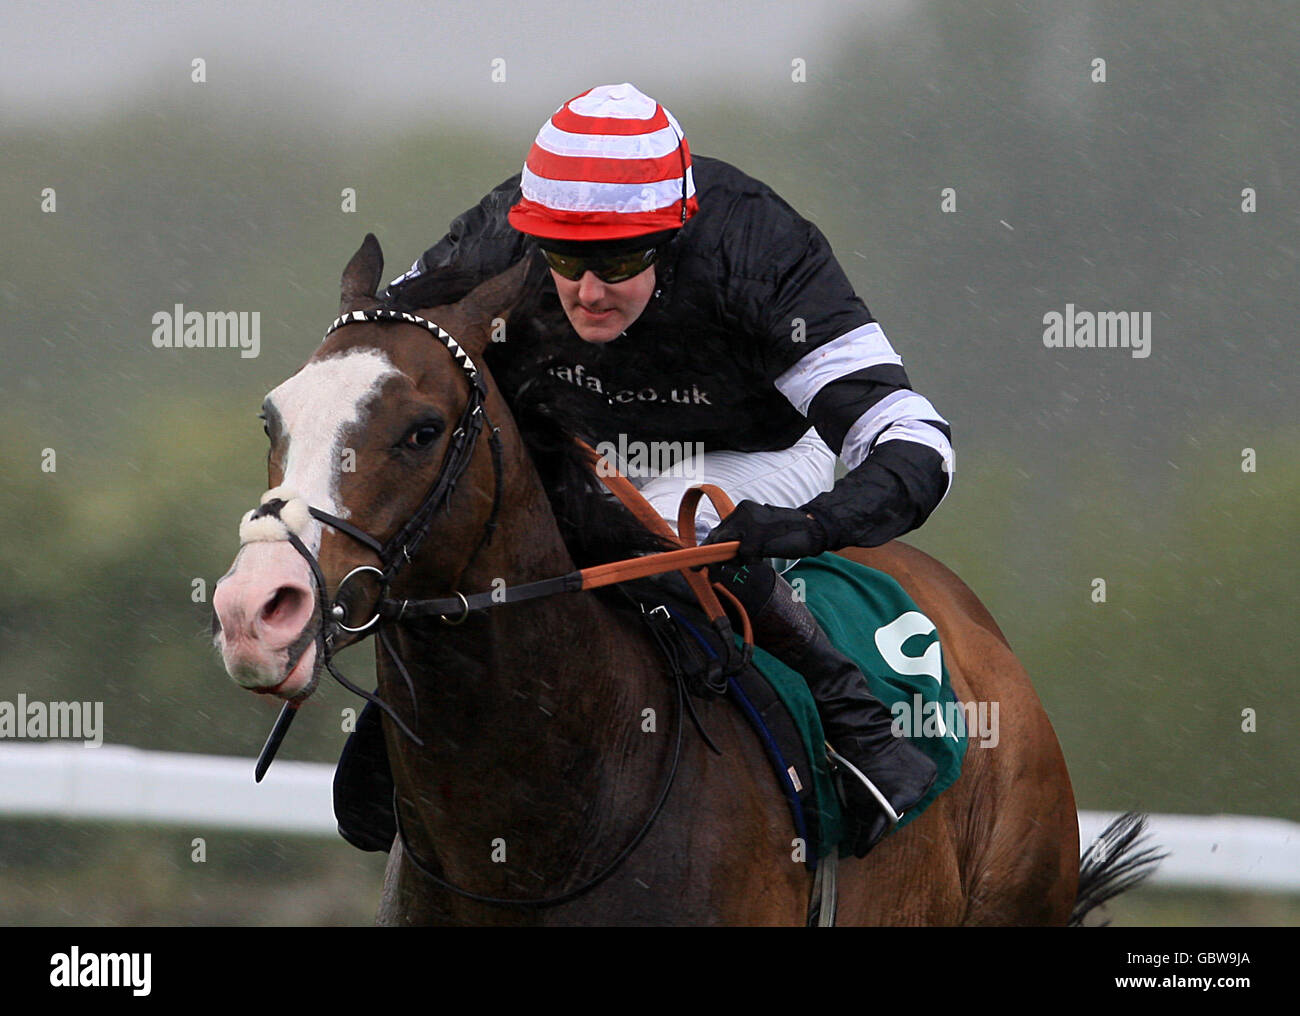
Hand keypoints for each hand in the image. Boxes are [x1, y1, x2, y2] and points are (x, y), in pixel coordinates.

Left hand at [703, 500, 828, 562]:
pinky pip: (745, 555)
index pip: (718, 529)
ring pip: (730, 549)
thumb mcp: (759, 530)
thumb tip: (720, 556)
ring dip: (738, 561)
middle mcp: (743, 512)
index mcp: (742, 509)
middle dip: (713, 560)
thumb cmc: (786, 533)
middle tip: (712, 576)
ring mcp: (750, 522)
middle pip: (717, 539)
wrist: (813, 528)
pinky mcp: (758, 535)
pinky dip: (752, 561)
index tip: (697, 563)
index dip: (707, 547)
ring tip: (756, 556)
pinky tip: (764, 555)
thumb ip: (740, 538)